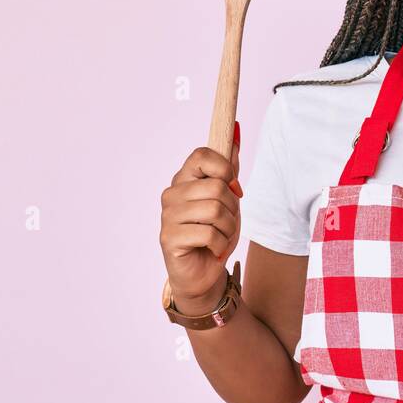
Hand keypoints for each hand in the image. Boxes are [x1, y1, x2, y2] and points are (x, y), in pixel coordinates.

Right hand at [159, 121, 242, 304]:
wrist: (204, 272)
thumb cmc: (215, 233)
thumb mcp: (228, 198)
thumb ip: (230, 168)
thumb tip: (235, 129)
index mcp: (184, 179)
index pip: (201, 155)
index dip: (224, 169)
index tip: (233, 187)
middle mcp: (172, 194)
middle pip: (216, 186)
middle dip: (232, 208)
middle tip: (225, 222)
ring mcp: (168, 215)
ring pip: (215, 209)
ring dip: (228, 228)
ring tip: (220, 237)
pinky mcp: (169, 238)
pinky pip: (209, 233)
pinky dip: (220, 244)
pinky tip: (212, 248)